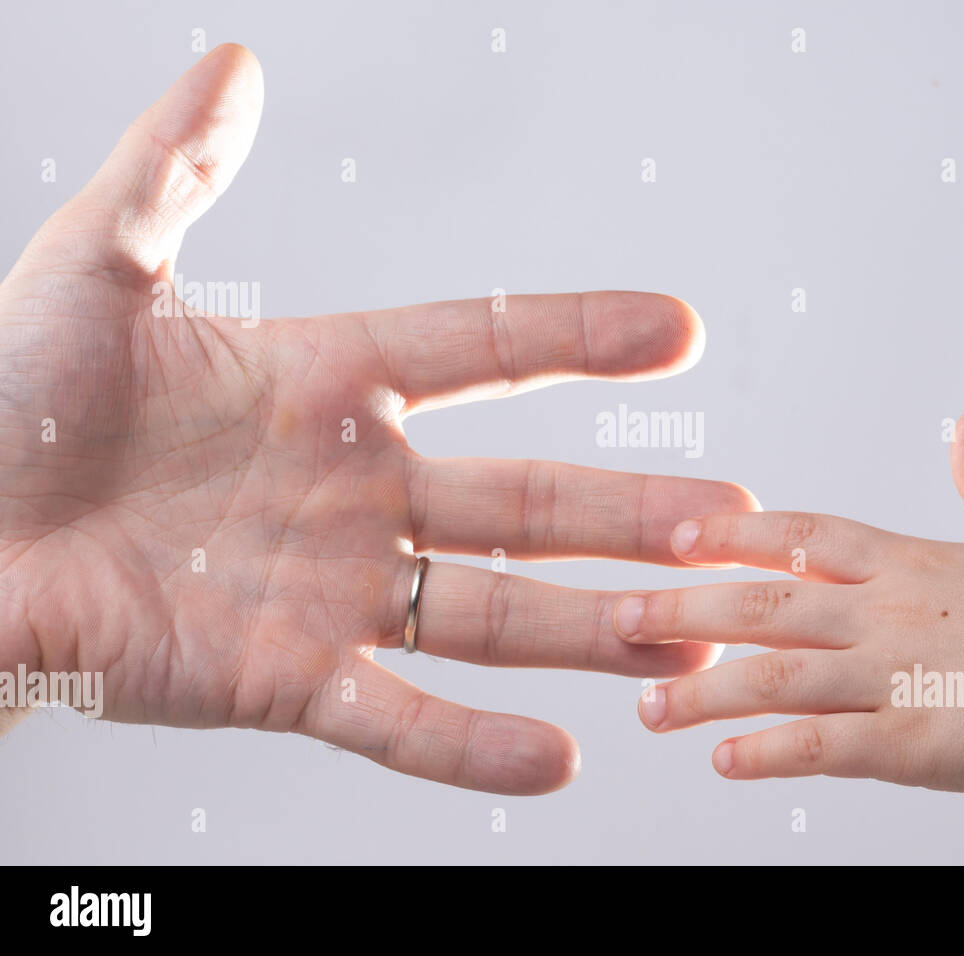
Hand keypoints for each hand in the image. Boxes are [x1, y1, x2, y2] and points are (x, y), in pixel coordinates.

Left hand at [0, 44, 755, 794]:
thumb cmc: (1, 398)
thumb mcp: (94, 269)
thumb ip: (171, 171)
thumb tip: (237, 63)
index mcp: (328, 383)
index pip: (480, 350)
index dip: (578, 335)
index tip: (675, 328)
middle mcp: (355, 490)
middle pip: (523, 499)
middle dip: (631, 512)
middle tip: (734, 519)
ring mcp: (329, 589)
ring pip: (488, 613)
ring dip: (590, 627)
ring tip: (687, 639)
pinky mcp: (279, 678)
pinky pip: (393, 714)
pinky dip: (470, 745)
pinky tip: (557, 761)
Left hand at [614, 407, 963, 796]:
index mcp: (907, 565)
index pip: (802, 537)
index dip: (734, 534)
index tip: (678, 538)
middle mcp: (885, 615)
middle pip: (764, 605)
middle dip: (684, 611)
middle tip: (621, 617)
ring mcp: (893, 677)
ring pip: (774, 679)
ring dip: (703, 694)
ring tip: (645, 708)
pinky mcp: (910, 741)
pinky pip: (821, 746)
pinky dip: (766, 753)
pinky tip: (721, 761)